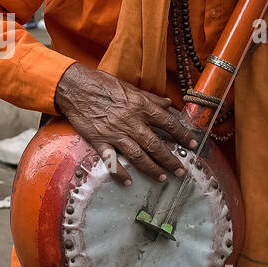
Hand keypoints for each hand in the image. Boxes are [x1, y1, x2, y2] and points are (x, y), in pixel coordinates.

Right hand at [53, 63, 198, 186]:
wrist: (75, 87)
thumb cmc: (103, 84)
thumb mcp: (130, 87)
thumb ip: (150, 98)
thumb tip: (169, 104)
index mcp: (141, 106)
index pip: (168, 123)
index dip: (182, 135)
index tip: (192, 144)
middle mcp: (131, 121)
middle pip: (156, 144)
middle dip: (170, 159)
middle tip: (181, 171)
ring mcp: (115, 133)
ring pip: (138, 155)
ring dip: (152, 168)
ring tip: (163, 178)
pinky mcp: (99, 140)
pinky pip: (111, 160)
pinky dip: (120, 173)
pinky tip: (128, 182)